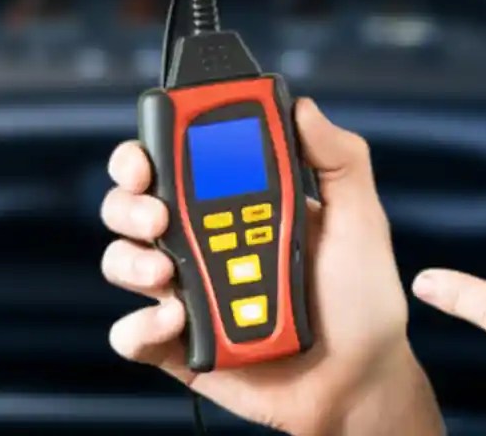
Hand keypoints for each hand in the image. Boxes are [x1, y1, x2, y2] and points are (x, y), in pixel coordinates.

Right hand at [99, 98, 441, 435]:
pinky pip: (132, 334)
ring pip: (122, 262)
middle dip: (127, 200)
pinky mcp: (179, 345)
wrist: (360, 377)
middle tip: (156, 213)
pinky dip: (140, 326)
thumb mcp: (361, 219)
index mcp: (241, 204)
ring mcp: (188, 293)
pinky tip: (176, 321)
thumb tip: (305, 108)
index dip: (151, 150)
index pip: (179, 162)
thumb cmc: (363, 297)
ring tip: (169, 271)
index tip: (152, 150)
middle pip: (133, 205)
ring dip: (132, 260)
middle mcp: (204, 242)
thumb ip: (339, 160)